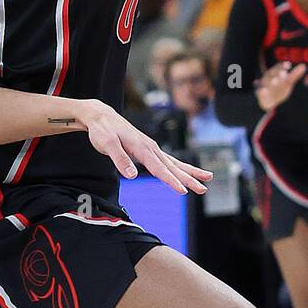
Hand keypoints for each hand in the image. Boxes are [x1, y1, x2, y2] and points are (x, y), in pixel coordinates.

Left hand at [76, 99, 210, 194]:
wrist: (101, 116)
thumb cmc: (102, 130)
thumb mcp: (106, 144)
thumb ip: (120, 159)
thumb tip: (131, 175)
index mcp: (141, 147)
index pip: (159, 168)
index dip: (171, 180)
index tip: (182, 190)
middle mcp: (150, 147)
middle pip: (172, 166)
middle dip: (188, 178)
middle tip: (203, 189)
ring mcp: (150, 147)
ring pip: (174, 163)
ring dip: (190, 172)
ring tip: (207, 179)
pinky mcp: (148, 149)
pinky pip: (167, 160)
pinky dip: (179, 167)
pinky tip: (186, 173)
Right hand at [254, 61, 306, 110]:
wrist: (266, 101)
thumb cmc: (278, 89)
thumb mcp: (286, 82)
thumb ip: (294, 74)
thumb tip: (304, 66)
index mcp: (274, 74)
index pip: (278, 68)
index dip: (283, 66)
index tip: (288, 64)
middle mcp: (268, 79)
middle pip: (272, 74)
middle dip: (277, 73)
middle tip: (284, 72)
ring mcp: (264, 87)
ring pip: (267, 83)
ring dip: (271, 82)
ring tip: (275, 80)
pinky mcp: (261, 96)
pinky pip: (261, 93)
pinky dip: (262, 92)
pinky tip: (263, 90)